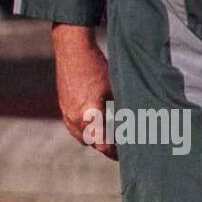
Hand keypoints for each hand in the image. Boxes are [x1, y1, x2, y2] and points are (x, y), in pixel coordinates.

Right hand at [52, 24, 116, 159]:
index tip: (129, 153)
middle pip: (93, 144)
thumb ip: (122, 110)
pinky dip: (85, 130)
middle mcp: (75, 118)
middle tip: (123, 144)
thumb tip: (137, 123)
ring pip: (82, 137)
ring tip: (110, 134)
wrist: (72, 49)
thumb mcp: (115, 89)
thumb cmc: (96, 67)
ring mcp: (67, 113)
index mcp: (90, 116)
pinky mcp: (63, 107)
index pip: (104, 146)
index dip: (117, 152)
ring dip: (95, 138)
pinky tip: (97, 122)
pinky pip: (74, 128)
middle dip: (107, 146)